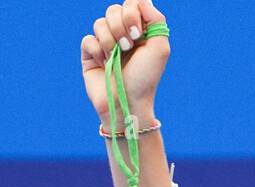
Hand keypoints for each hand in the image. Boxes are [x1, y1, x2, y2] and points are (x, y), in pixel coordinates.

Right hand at [81, 2, 169, 121]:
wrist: (128, 102)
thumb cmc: (145, 79)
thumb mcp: (160, 48)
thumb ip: (156, 19)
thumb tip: (142, 0)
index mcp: (138, 31)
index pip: (131, 3)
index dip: (132, 12)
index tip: (139, 33)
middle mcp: (121, 34)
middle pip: (114, 9)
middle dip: (121, 26)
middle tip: (129, 47)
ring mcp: (104, 43)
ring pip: (100, 23)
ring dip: (110, 41)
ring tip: (117, 58)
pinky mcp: (90, 54)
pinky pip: (88, 39)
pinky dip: (98, 52)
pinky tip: (105, 64)